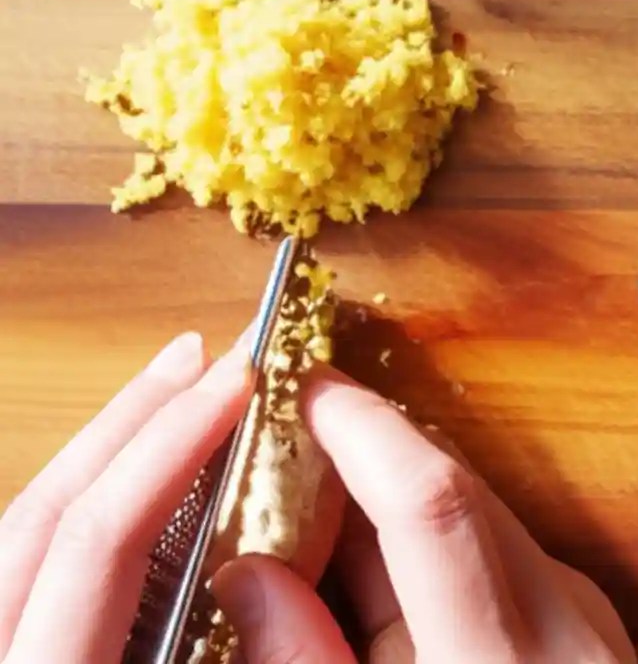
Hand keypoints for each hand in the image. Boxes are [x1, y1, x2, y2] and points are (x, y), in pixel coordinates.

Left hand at [0, 332, 251, 662]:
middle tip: (203, 357)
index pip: (97, 539)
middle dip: (132, 419)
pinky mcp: (6, 643)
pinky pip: (26, 556)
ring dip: (107, 449)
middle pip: (44, 508)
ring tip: (176, 394)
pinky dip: (84, 502)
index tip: (236, 382)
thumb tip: (259, 573)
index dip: (169, 448)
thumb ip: (234, 657)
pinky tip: (136, 482)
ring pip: (26, 524)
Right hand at [211, 370, 636, 663]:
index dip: (365, 429)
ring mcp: (583, 612)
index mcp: (496, 663)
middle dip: (363, 450)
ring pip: (475, 510)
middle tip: (280, 435)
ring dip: (391, 493)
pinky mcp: (584, 613)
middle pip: (457, 490)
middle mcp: (558, 621)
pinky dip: (429, 533)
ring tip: (310, 500)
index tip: (301, 383)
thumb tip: (245, 573)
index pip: (434, 505)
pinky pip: (496, 544)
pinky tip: (375, 561)